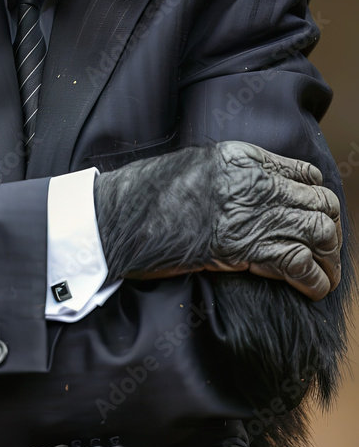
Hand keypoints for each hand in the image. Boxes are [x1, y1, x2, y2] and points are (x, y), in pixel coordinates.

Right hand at [94, 141, 340, 300]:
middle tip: (325, 253)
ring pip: (317, 232)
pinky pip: (298, 263)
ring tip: (326, 276)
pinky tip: (314, 289)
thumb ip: (230, 176)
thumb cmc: (144, 197)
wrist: (116, 218)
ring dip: (329, 258)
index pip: (304, 174)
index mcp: (241, 158)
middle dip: (331, 232)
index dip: (317, 199)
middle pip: (319, 203)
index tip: (315, 219)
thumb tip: (256, 194)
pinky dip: (314, 280)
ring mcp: (248, 213)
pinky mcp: (241, 247)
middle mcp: (252, 181)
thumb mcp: (193, 169)